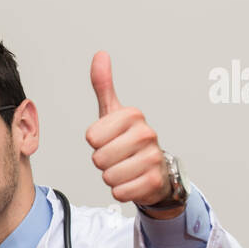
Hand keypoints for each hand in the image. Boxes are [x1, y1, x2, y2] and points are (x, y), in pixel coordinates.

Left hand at [85, 50, 175, 211]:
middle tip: (117, 157)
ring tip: (125, 168)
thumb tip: (100, 55)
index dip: (96, 142)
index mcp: (133, 115)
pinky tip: (132, 181)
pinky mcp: (154, 181)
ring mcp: (152, 158)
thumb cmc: (128, 140)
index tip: (110, 139)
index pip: (91, 137)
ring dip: (112, 177)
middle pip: (98, 158)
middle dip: (103, 162)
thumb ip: (103, 85)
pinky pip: (120, 192)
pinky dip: (121, 191)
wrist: (156, 169)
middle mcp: (146, 134)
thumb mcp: (114, 112)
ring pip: (108, 176)